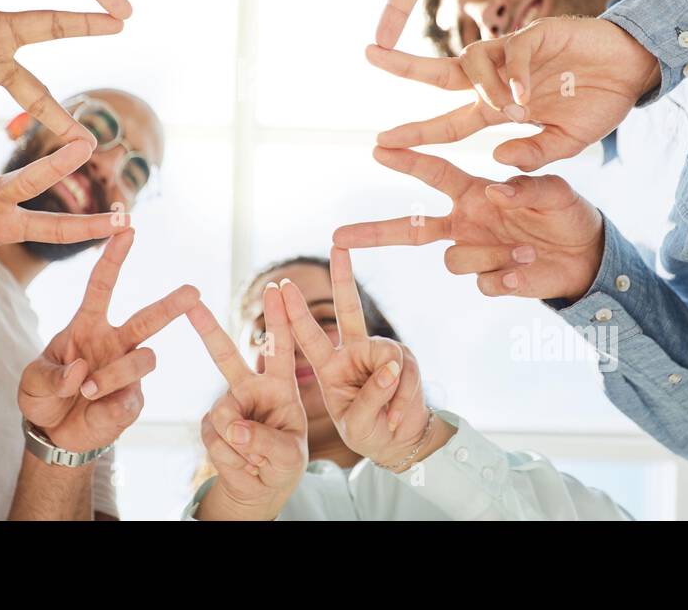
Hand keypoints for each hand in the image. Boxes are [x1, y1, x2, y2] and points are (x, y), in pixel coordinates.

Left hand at [18, 231, 198, 452]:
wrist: (55, 436)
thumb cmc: (44, 396)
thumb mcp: (32, 383)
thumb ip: (51, 376)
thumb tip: (81, 372)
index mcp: (87, 326)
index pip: (102, 286)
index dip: (113, 257)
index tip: (127, 228)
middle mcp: (114, 343)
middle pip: (147, 319)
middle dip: (171, 305)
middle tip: (192, 293)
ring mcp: (128, 372)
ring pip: (142, 359)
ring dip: (112, 375)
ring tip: (87, 390)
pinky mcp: (133, 401)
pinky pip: (130, 398)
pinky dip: (109, 406)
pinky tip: (97, 411)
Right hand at [187, 286, 307, 519]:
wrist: (260, 488)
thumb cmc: (284, 463)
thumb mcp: (289, 456)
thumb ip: (266, 441)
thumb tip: (234, 428)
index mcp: (279, 386)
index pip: (280, 348)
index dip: (279, 319)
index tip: (277, 289)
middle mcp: (250, 388)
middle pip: (225, 355)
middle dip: (208, 328)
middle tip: (191, 303)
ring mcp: (227, 406)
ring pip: (224, 418)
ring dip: (243, 448)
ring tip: (258, 460)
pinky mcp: (209, 425)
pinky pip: (215, 440)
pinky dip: (231, 460)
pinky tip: (243, 464)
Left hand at [281, 247, 430, 467]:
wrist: (399, 441)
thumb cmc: (368, 430)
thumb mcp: (357, 422)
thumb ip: (370, 397)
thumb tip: (393, 366)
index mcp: (329, 366)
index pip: (309, 336)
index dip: (295, 312)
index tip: (282, 284)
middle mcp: (353, 351)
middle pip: (349, 309)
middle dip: (342, 277)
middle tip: (338, 245)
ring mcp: (381, 352)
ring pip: (388, 359)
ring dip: (388, 394)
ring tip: (386, 419)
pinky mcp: (405, 360)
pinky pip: (406, 374)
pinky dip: (402, 402)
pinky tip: (395, 419)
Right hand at [334, 147, 603, 300]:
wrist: (588, 256)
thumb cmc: (567, 213)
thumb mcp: (554, 192)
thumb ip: (525, 188)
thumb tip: (493, 193)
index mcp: (474, 192)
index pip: (434, 173)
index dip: (407, 160)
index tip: (378, 148)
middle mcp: (465, 223)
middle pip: (410, 230)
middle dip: (373, 233)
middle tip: (338, 237)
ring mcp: (476, 254)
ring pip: (454, 261)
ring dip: (491, 255)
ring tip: (528, 249)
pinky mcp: (491, 281)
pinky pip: (485, 284)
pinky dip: (510, 277)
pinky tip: (529, 269)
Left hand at [365, 15, 658, 169]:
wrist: (635, 70)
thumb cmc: (600, 103)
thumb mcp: (567, 144)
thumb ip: (534, 155)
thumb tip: (495, 160)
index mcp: (501, 108)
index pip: (450, 122)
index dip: (417, 132)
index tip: (381, 143)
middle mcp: (499, 80)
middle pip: (440, 74)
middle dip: (405, 66)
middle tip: (370, 53)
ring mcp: (513, 55)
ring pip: (471, 62)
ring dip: (481, 88)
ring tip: (504, 107)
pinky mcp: (534, 34)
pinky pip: (509, 53)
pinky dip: (509, 75)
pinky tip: (523, 95)